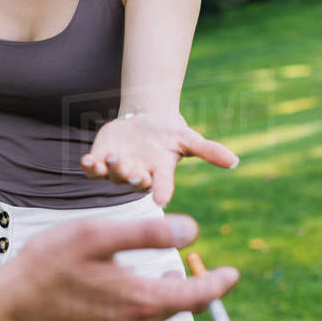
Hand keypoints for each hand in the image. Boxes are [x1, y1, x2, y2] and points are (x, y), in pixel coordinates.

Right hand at [0, 214, 239, 320]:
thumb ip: (148, 232)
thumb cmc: (47, 265)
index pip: (196, 295)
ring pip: (144, 320)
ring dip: (146, 300)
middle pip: (171, 308)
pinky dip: (120, 314)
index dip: (218, 283)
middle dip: (180, 290)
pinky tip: (97, 298)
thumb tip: (193, 230)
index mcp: (140, 300)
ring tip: (132, 279)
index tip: (234, 273)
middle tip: (178, 272)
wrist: (5, 309)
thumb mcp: (96, 235)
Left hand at [79, 113, 238, 205]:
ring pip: (111, 176)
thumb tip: (235, 160)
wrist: (144, 122)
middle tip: (135, 171)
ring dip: (110, 168)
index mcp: (159, 174)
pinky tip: (86, 159)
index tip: (161, 199)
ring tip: (111, 158)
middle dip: (133, 177)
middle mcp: (138, 176)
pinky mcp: (99, 162)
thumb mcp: (188, 139)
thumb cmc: (169, 133)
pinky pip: (92, 169)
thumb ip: (208, 151)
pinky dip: (88, 166)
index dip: (162, 191)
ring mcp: (117, 170)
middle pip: (134, 181)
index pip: (162, 186)